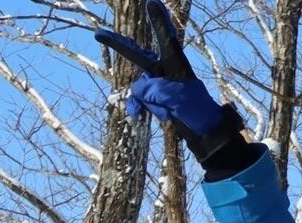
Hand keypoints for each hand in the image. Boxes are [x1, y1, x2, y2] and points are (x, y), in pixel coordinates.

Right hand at [95, 1, 241, 156]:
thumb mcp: (173, 96)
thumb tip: (137, 90)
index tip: (152, 2)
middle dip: (117, 44)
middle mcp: (164, 70)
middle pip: (137, 55)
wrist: (203, 131)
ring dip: (148, 101)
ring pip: (139, 88)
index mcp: (175, 63)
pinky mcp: (154, 97)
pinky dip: (138, 107)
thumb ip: (151, 89)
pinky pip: (137, 100)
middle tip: (98, 33)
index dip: (158, 21)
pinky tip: (138, 115)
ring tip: (167, 110)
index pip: (165, 38)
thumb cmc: (195, 109)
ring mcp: (157, 83)